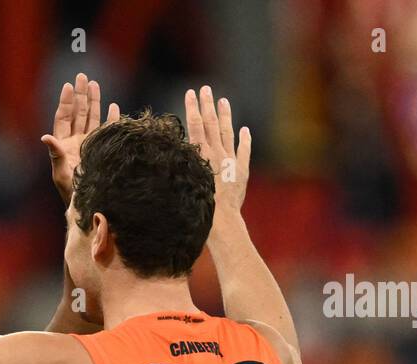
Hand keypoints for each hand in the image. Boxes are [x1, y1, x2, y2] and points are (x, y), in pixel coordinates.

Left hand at [42, 72, 119, 206]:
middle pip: (78, 113)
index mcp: (64, 144)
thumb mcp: (60, 172)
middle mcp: (76, 141)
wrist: (86, 203)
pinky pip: (108, 131)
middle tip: (82, 76)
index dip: (66, 102)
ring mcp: (90, 144)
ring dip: (94, 101)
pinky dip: (111, 119)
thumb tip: (45, 136)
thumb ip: (55, 153)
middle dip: (80, 95)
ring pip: (92, 118)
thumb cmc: (69, 192)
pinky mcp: (102, 149)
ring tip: (94, 84)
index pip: (64, 118)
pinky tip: (114, 107)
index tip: (68, 86)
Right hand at [184, 86, 250, 224]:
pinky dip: (245, 140)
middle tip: (205, 89)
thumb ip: (180, 167)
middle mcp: (217, 154)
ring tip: (223, 100)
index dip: (193, 109)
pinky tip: (245, 130)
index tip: (191, 93)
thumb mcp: (183, 186)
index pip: (196, 126)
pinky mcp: (241, 172)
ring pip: (228, 133)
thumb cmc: (198, 208)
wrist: (221, 221)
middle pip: (212, 124)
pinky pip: (244, 152)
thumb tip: (171, 152)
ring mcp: (231, 161)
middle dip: (207, 105)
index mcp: (202, 156)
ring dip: (225, 116)